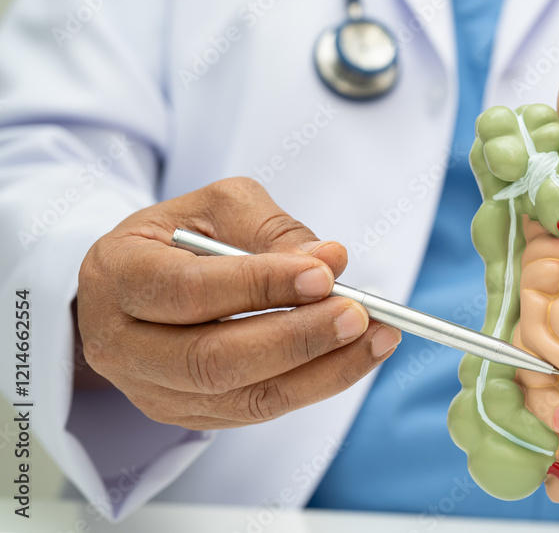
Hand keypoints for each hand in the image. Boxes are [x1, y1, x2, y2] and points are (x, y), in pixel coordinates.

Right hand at [76, 177, 400, 429]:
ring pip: (243, 397)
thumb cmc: (181, 236)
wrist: (140, 283)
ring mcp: (150, 389)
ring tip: (377, 337)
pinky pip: (258, 409)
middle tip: (359, 314)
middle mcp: (120, 344)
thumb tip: (332, 260)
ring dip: (321, 371)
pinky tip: (355, 356)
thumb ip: (271, 229)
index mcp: (116, 275)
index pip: (188, 290)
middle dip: (297, 337)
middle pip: (212, 359)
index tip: (325, 275)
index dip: (260, 286)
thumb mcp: (217, 208)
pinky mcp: (185, 414)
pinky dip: (315, 384)